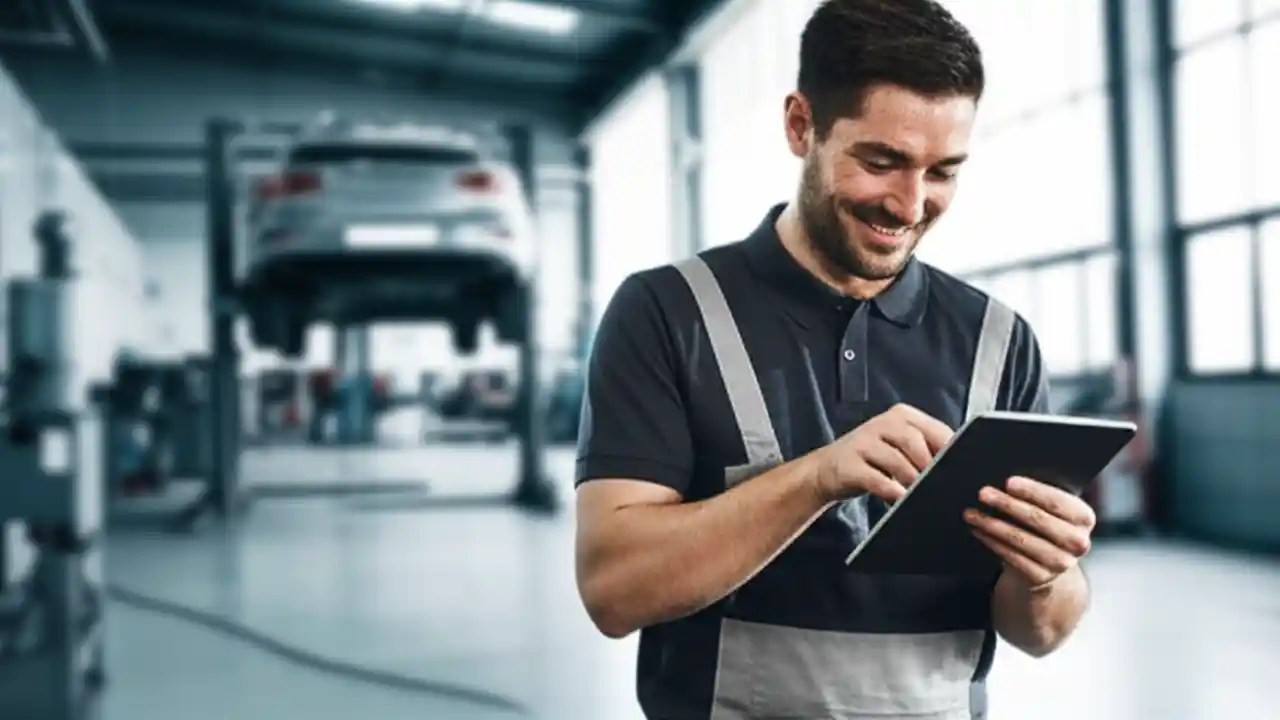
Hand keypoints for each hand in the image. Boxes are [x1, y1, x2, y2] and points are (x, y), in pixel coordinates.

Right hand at [813, 403, 952, 504]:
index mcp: (902, 415)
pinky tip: (898, 500)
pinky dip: (891, 491)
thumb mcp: (900, 448)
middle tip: (937, 486)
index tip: (958, 472)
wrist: (827, 469)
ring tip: (918, 495)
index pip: (936, 430)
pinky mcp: (850, 464)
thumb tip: (959, 467)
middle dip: (929, 467)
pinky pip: (876, 479)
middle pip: (915, 441)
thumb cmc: (873, 460)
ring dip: (911, 481)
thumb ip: (926, 451)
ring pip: (896, 460)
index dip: (949, 453)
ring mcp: (863, 442)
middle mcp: (883, 423)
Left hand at [964, 476, 1096, 589]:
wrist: (1051, 562)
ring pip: (1020, 538)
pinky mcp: (1041, 577)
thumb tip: (1008, 482)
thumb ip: (1040, 495)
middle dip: (1006, 503)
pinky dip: (991, 541)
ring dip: (991, 524)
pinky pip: (1011, 556)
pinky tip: (978, 530)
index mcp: (1084, 517)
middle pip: (1036, 518)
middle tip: (983, 493)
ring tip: (971, 513)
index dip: (1032, 491)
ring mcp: (1061, 563)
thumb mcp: (1053, 508)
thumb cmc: (1047, 524)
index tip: (1008, 482)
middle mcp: (1078, 542)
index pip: (1057, 501)